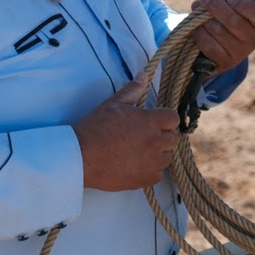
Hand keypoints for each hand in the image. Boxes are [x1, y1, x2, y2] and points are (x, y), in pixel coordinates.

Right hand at [73, 74, 179, 189]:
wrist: (81, 157)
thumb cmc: (95, 128)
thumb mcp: (112, 104)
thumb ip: (132, 90)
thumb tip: (144, 75)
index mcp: (150, 121)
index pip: (173, 119)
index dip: (165, 120)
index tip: (155, 122)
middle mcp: (155, 142)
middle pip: (173, 139)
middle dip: (163, 137)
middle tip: (145, 137)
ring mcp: (152, 162)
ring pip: (167, 158)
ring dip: (158, 154)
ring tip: (140, 152)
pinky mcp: (145, 179)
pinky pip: (158, 174)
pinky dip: (151, 170)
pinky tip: (137, 165)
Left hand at [190, 0, 254, 71]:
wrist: (222, 46)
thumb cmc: (233, 17)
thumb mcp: (238, 2)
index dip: (243, 4)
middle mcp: (254, 40)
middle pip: (234, 21)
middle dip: (216, 7)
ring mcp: (239, 53)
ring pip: (218, 32)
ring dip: (204, 18)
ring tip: (196, 7)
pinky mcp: (224, 62)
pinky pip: (209, 45)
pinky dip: (199, 33)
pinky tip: (194, 25)